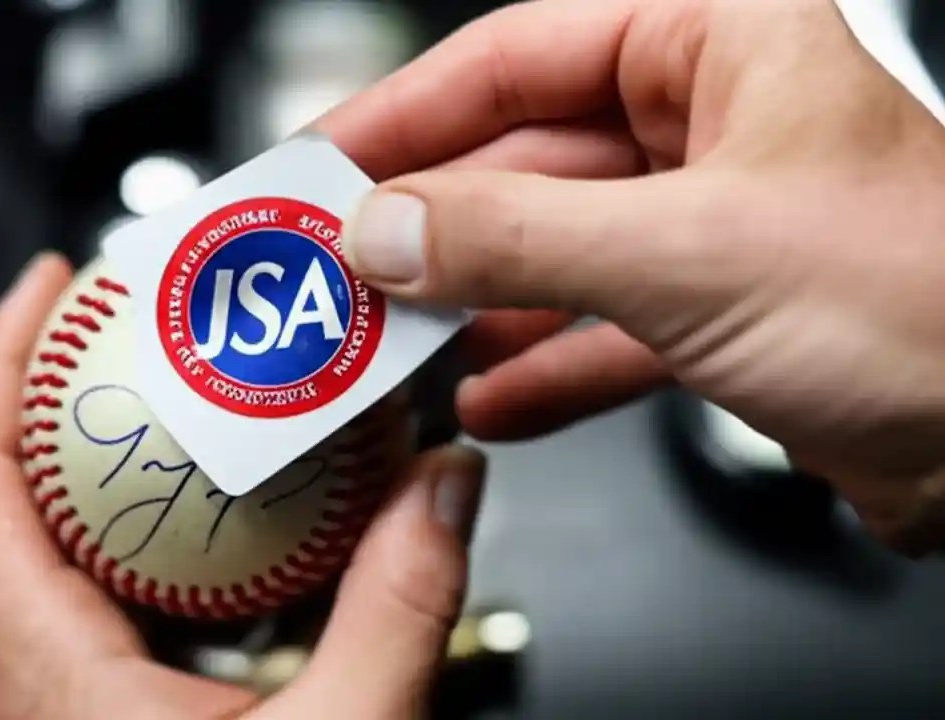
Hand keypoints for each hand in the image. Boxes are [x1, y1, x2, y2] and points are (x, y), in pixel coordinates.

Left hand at [0, 255, 487, 719]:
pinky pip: (102, 583)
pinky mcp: (99, 711)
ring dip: (102, 448)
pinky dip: (146, 519)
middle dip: (59, 382)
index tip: (48, 282)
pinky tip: (216, 508)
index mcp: (46, 669)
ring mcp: (59, 692)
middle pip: (4, 485)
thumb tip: (447, 492)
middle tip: (128, 311)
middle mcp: (29, 673)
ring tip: (170, 385)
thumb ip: (398, 614)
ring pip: (50, 534)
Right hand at [316, 0, 944, 554]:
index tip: (324, 166)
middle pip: (520, 156)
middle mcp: (710, 120)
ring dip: (473, 301)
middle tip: (340, 271)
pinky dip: (541, 363)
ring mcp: (709, 219)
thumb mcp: (687, 255)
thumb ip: (516, 237)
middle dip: (430, 226)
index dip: (405, 113)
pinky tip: (489, 400)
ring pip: (550, 247)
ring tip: (395, 341)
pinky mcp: (717, 310)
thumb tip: (387, 228)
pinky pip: (597, 324)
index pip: (515, 53)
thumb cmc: (935, 308)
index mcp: (717, 41)